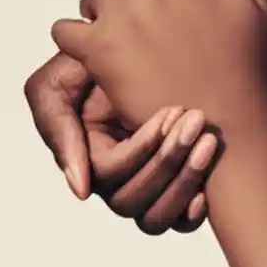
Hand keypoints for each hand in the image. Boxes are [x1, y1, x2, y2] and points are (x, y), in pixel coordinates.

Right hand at [24, 56, 217, 233]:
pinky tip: (209, 183)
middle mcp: (113, 180)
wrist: (138, 44)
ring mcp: (145, 188)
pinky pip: (181, 222)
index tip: (169, 111)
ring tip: (209, 141)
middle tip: (195, 120)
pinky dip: (193, 211)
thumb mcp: (57, 85)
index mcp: (85, 158)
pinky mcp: (174, 189)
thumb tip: (81, 191)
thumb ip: (57, 129)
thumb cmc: (91, 60)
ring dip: (184, 182)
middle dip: (166, 162)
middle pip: (132, 202)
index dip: (140, 148)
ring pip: (156, 217)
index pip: (109, 173)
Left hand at [51, 0, 266, 136]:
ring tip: (127, 46)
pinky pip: (65, 28)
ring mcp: (126, 15)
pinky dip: (73, 39)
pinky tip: (92, 54)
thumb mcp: (261, 8)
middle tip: (149, 22)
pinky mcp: (100, 49)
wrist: (227, 131)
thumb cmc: (248, 72)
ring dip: (108, 14)